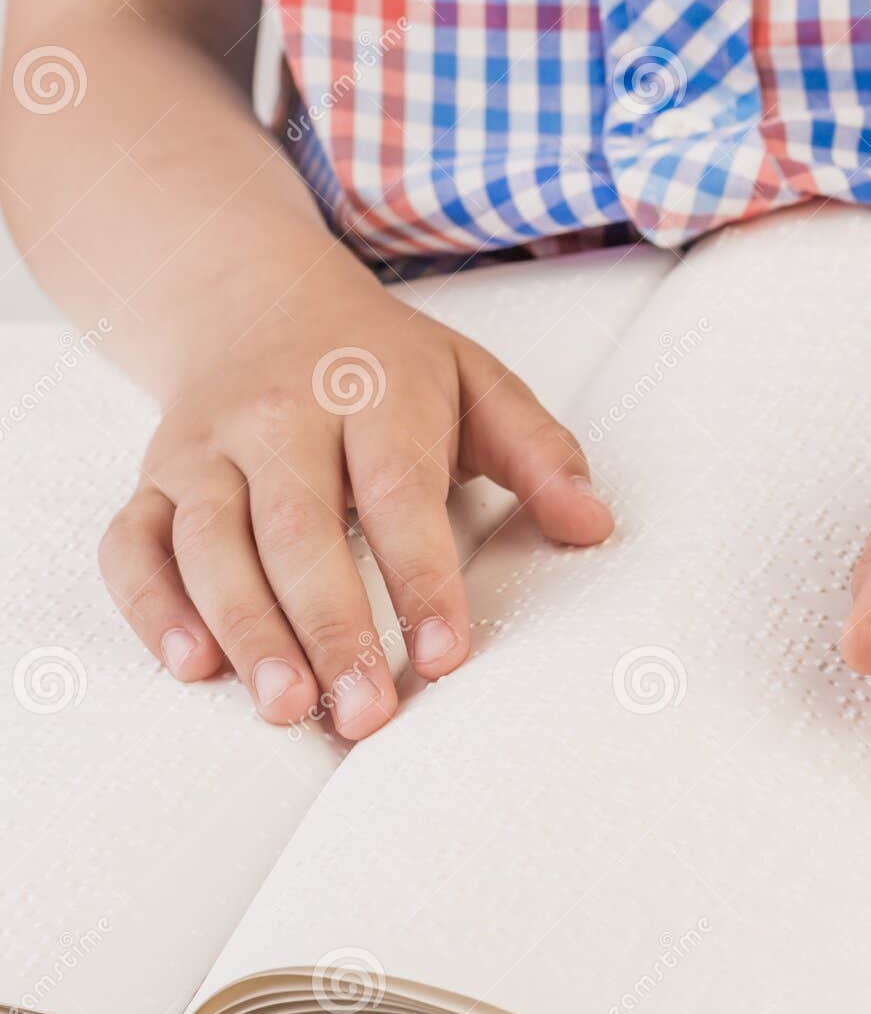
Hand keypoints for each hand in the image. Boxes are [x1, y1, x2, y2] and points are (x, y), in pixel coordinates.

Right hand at [99, 287, 612, 738]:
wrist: (255, 299)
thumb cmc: (384, 364)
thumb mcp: (476, 382)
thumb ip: (539, 451)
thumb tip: (594, 523)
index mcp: (370, 391)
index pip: (396, 492)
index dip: (420, 576)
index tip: (447, 654)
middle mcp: (276, 417)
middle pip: (296, 529)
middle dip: (331, 626)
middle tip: (365, 714)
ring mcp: (204, 449)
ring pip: (211, 544)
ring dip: (246, 631)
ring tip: (288, 709)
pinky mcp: (154, 478)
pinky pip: (132, 544)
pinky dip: (152, 606)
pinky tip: (194, 666)